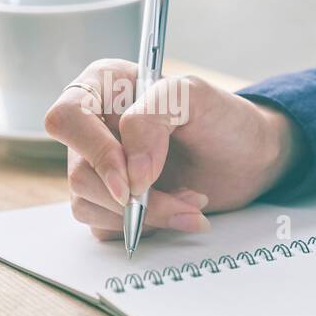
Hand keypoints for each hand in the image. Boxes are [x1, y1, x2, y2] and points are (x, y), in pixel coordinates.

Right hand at [44, 59, 300, 239]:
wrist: (248, 159)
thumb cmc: (223, 118)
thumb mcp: (193, 97)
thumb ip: (152, 118)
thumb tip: (129, 173)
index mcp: (103, 87)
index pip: (67, 119)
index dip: (95, 153)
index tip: (132, 181)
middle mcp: (93, 127)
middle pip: (79, 172)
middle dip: (133, 197)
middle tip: (184, 198)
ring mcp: (98, 167)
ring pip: (87, 204)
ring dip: (143, 215)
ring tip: (189, 201)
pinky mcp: (109, 202)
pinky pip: (104, 227)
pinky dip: (144, 228)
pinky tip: (177, 212)